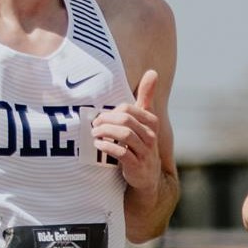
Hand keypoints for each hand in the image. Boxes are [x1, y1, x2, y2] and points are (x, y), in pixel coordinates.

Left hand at [93, 70, 160, 190]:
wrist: (147, 176)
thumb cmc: (141, 143)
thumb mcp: (145, 120)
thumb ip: (147, 96)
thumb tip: (152, 71)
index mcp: (151, 122)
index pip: (129, 109)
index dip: (112, 112)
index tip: (101, 118)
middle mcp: (151, 136)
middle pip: (125, 120)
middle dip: (106, 120)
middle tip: (94, 124)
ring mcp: (145, 152)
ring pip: (125, 135)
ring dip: (105, 132)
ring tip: (94, 134)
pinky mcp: (137, 166)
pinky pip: (122, 153)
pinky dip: (107, 147)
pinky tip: (99, 145)